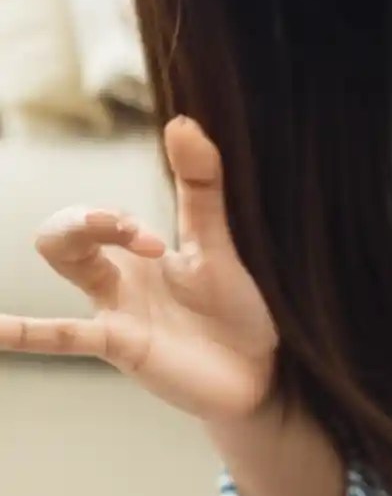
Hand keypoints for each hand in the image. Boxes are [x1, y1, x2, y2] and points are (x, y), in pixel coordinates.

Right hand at [0, 117, 278, 422]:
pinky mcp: (123, 347)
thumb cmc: (237, 313)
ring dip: (69, 238)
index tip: (159, 241)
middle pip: (68, 233)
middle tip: (136, 232)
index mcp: (142, 254)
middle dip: (90, 219)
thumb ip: (201, 189)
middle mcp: (121, 279)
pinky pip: (65, 338)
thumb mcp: (219, 247)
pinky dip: (26, 332)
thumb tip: (182, 119)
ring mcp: (117, 313)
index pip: (105, 216)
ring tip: (72, 231)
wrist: (260, 375)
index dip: (122, 219)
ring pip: (67, 265)